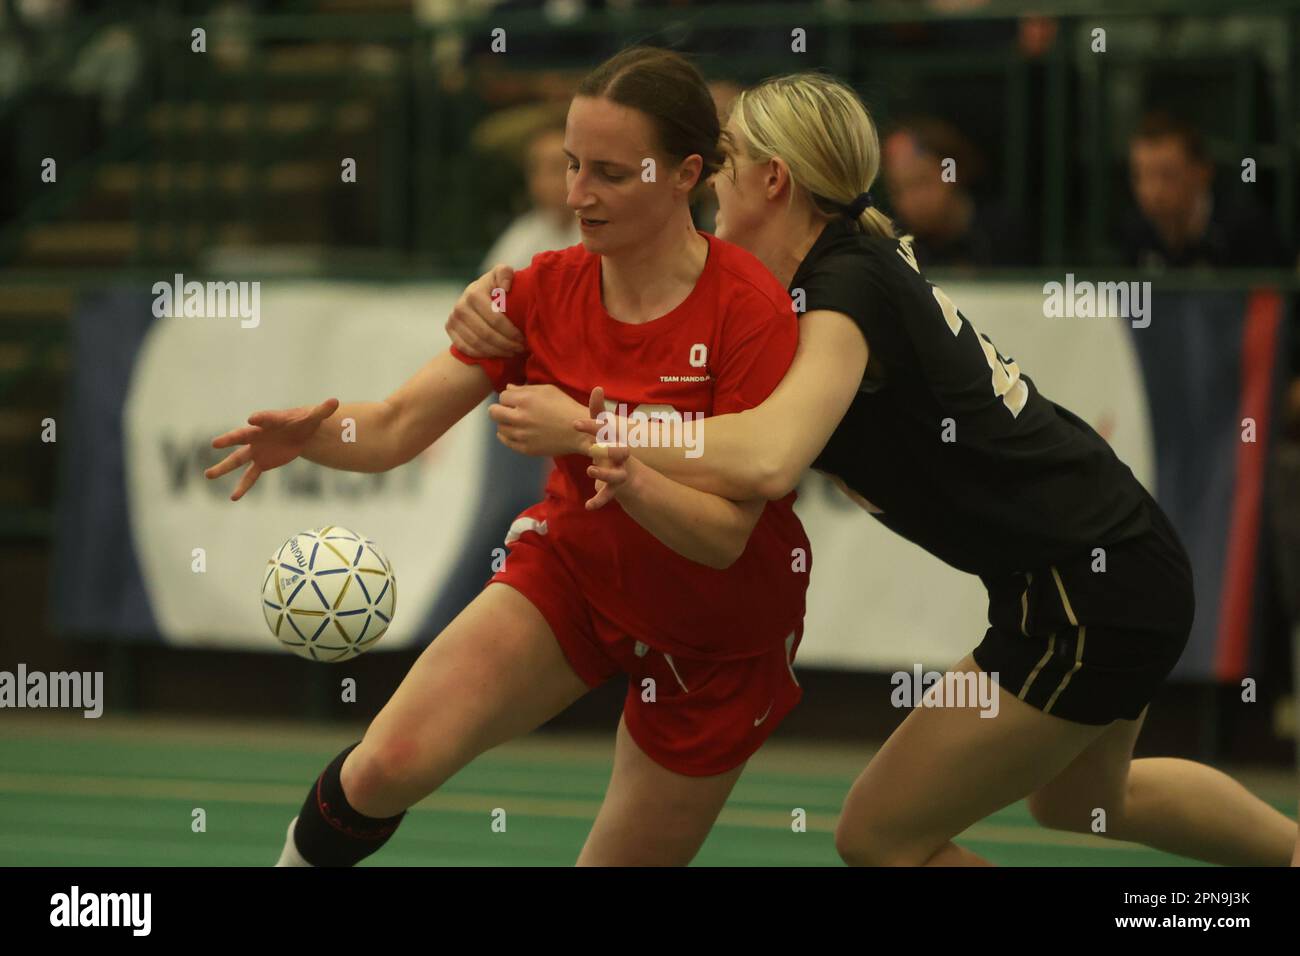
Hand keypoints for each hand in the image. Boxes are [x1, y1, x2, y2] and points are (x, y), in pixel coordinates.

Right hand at [205, 397, 338, 500]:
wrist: (300, 433)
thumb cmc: (304, 422)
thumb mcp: (314, 417)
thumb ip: (322, 411)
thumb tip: (335, 401)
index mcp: (270, 421)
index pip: (264, 418)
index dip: (260, 419)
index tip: (252, 419)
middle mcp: (258, 435)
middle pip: (241, 437)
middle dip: (229, 439)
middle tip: (215, 443)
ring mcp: (257, 450)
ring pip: (238, 459)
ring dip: (224, 467)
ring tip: (208, 475)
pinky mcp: (262, 463)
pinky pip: (250, 476)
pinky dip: (243, 487)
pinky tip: (234, 498)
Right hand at [446, 263, 524, 357]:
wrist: (476, 293)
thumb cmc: (495, 285)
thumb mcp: (502, 274)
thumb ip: (505, 273)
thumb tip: (505, 288)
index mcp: (474, 293)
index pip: (495, 319)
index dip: (511, 332)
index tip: (523, 338)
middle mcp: (460, 306)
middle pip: (486, 334)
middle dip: (506, 344)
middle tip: (520, 348)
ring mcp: (453, 318)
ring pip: (477, 344)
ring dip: (497, 351)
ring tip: (512, 352)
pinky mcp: (449, 328)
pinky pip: (466, 348)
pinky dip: (483, 354)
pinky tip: (497, 354)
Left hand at [491, 383, 591, 456]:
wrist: (580, 432)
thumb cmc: (566, 407)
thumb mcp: (548, 390)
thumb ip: (526, 388)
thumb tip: (508, 387)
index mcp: (525, 399)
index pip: (503, 396)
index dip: (510, 397)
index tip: (517, 401)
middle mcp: (520, 417)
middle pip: (493, 412)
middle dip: (500, 409)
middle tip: (509, 411)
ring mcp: (521, 434)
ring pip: (499, 427)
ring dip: (505, 423)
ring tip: (518, 422)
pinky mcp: (525, 448)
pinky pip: (506, 441)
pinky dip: (507, 435)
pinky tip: (515, 432)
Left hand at [579, 385, 630, 509]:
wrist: (630, 476)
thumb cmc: (613, 448)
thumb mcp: (606, 431)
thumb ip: (599, 411)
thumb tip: (598, 387)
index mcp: (616, 439)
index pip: (606, 430)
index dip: (592, 426)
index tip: (575, 423)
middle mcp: (621, 456)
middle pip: (622, 452)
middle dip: (610, 449)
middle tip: (593, 448)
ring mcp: (620, 473)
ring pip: (616, 476)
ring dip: (604, 474)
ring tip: (590, 471)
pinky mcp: (615, 489)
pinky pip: (608, 496)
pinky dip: (599, 501)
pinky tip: (588, 505)